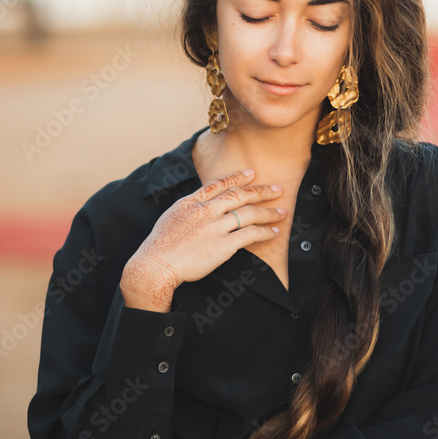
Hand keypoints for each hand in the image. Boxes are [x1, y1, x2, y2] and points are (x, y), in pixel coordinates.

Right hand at [120, 169, 286, 308]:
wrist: (155, 265)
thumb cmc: (160, 245)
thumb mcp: (172, 216)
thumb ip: (190, 208)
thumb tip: (202, 205)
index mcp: (191, 202)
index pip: (219, 184)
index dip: (238, 177)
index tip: (252, 173)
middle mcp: (205, 211)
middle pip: (239, 195)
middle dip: (261, 191)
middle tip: (277, 189)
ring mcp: (215, 227)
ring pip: (249, 213)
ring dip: (268, 212)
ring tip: (282, 212)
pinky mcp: (223, 246)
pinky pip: (250, 234)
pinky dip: (264, 231)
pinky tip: (273, 231)